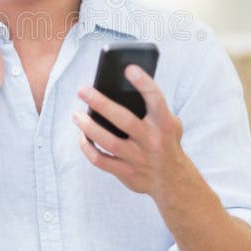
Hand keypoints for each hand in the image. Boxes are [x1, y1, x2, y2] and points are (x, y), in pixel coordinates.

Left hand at [73, 64, 188, 203]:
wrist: (173, 181)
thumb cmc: (166, 142)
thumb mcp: (171, 124)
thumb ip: (156, 108)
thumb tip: (126, 89)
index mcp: (164, 124)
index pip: (156, 99)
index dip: (144, 83)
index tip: (128, 69)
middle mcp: (152, 141)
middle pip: (123, 119)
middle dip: (100, 103)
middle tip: (82, 89)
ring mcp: (138, 158)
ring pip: (107, 141)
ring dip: (88, 126)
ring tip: (76, 114)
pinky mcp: (126, 173)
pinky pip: (100, 160)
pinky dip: (87, 148)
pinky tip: (82, 137)